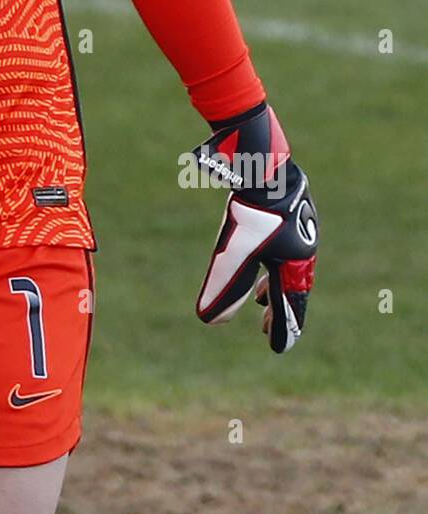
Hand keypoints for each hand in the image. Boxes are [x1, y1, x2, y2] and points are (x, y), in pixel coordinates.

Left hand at [189, 103, 317, 352]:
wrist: (263, 165)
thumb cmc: (251, 212)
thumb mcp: (233, 254)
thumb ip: (225, 286)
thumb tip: (209, 321)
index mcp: (297, 263)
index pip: (290, 305)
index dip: (283, 328)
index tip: (278, 348)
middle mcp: (304, 247)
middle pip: (291, 287)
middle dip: (277, 308)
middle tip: (264, 326)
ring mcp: (298, 227)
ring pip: (287, 264)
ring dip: (274, 283)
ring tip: (262, 295)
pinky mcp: (287, 209)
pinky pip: (282, 243)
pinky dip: (272, 259)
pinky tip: (261, 253)